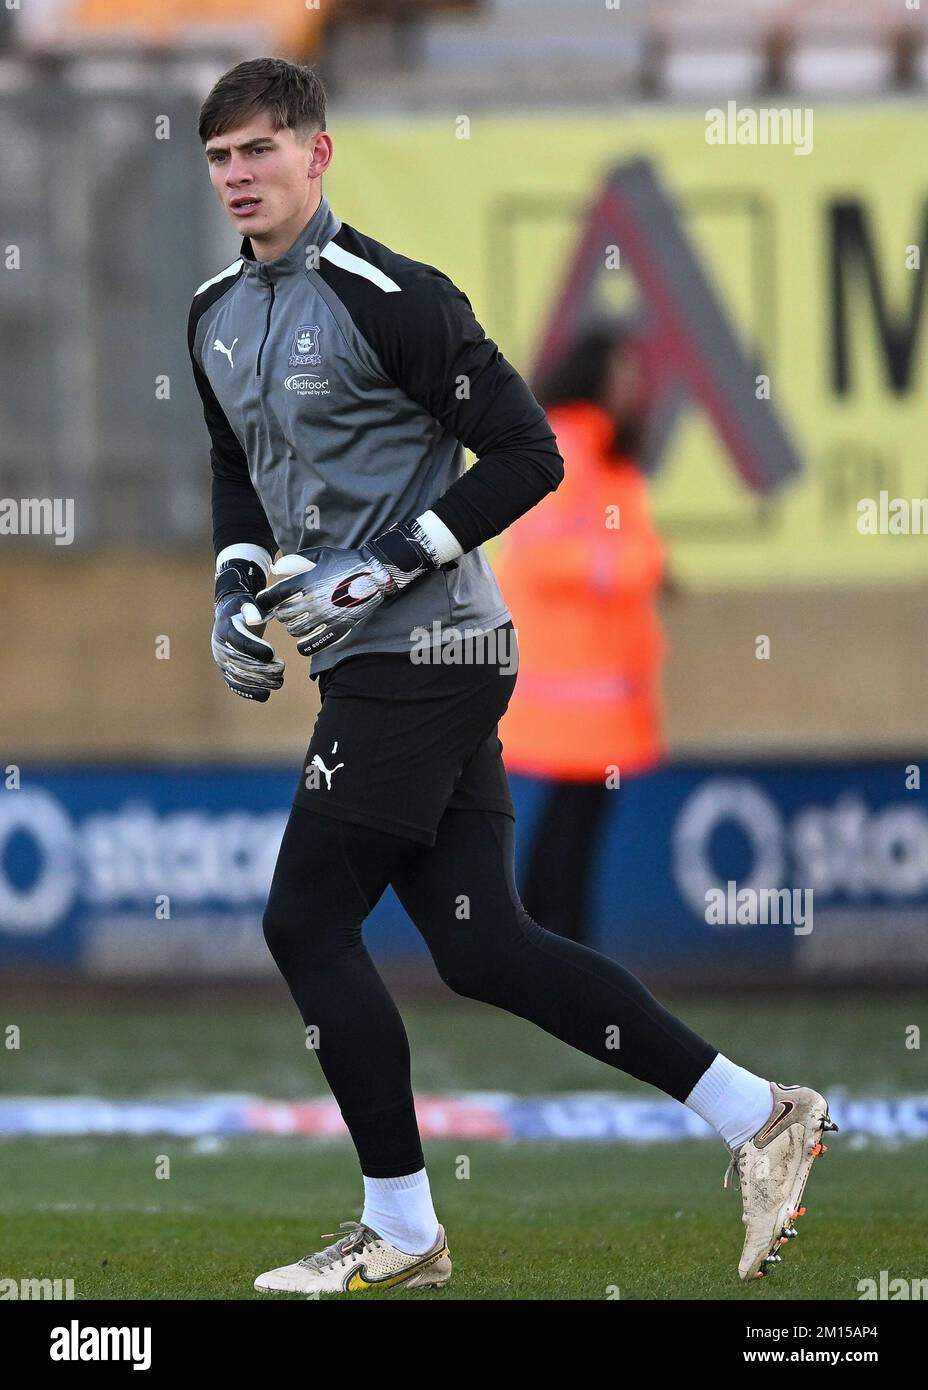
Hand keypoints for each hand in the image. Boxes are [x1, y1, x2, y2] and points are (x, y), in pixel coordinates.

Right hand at [211, 557, 284, 701]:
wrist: (230, 615)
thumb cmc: (243, 608)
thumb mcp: (248, 603)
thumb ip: (252, 610)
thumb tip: (255, 620)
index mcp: (225, 629)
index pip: (238, 641)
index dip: (254, 648)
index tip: (272, 654)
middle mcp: (220, 647)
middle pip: (239, 662)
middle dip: (261, 669)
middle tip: (281, 670)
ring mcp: (222, 661)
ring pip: (238, 676)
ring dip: (258, 682)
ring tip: (278, 683)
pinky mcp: (226, 670)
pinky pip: (235, 684)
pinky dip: (248, 692)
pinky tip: (264, 696)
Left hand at [249, 520, 440, 657]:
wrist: (373, 574)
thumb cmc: (344, 562)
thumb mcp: (319, 554)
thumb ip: (295, 561)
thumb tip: (274, 569)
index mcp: (306, 582)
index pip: (273, 596)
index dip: (264, 600)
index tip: (265, 602)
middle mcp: (313, 601)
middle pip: (282, 615)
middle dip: (280, 613)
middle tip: (286, 610)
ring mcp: (326, 617)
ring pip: (295, 630)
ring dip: (292, 627)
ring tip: (297, 622)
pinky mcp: (338, 628)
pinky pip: (314, 644)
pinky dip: (304, 646)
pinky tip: (302, 644)